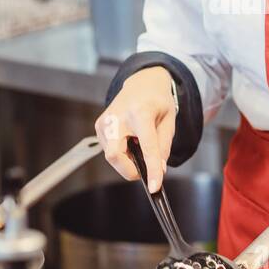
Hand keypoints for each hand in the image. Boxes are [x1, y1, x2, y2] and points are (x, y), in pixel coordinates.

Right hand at [94, 66, 176, 191]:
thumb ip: (163, 147)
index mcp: (141, 112)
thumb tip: (159, 170)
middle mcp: (118, 117)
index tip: (154, 186)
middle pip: (115, 156)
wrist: (141, 82)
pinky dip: (122, 153)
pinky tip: (130, 141)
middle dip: (130, 170)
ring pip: (112, 156)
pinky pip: (109, 150)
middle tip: (144, 169)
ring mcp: (105, 121)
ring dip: (127, 160)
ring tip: (138, 145)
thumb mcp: (169, 121)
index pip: (146, 147)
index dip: (151, 169)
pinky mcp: (99, 126)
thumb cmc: (157, 100)